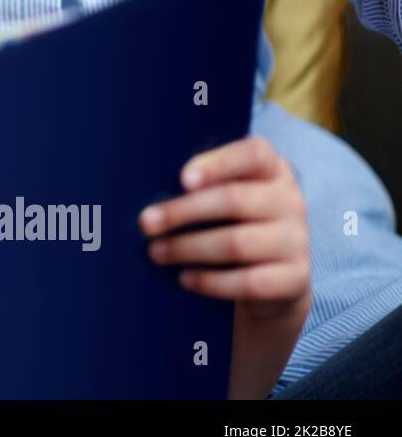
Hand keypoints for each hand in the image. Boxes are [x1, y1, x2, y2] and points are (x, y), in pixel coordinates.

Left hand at [139, 135, 310, 397]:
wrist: (272, 278)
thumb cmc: (230, 223)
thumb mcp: (220, 196)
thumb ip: (196, 183)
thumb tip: (140, 183)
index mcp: (271, 169)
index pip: (253, 153)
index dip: (218, 164)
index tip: (182, 178)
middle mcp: (290, 200)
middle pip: (234, 200)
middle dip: (183, 212)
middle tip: (145, 222)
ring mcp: (296, 240)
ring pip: (237, 243)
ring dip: (188, 248)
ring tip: (155, 252)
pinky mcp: (295, 278)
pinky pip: (250, 282)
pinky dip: (211, 282)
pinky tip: (185, 279)